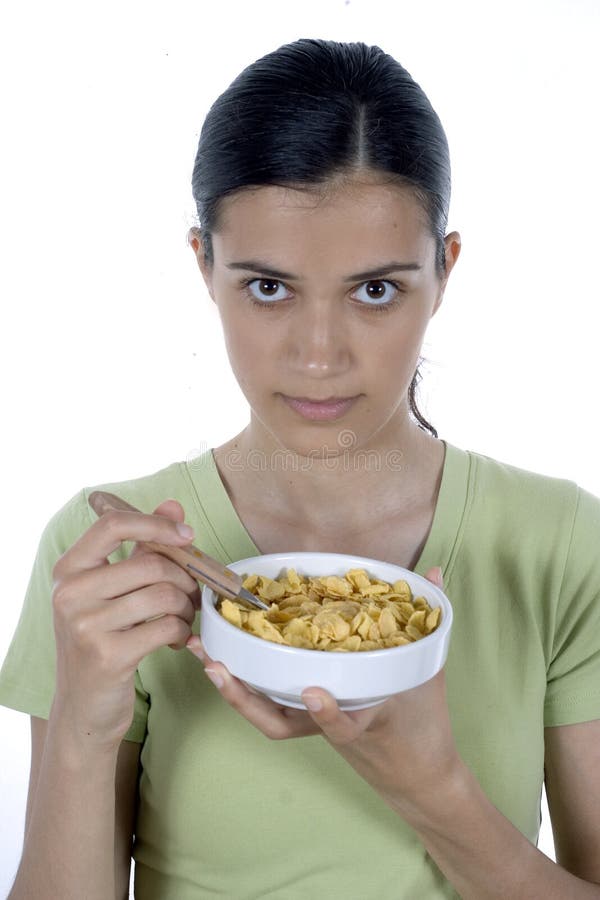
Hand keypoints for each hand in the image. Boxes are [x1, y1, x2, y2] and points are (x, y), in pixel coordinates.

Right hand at [50, 499, 200, 749]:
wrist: (84, 705)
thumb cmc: (103, 638)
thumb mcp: (112, 590)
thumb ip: (142, 546)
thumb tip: (174, 505)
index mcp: (69, 569)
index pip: (112, 524)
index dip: (155, 524)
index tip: (186, 536)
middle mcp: (70, 593)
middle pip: (151, 564)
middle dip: (184, 578)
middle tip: (191, 594)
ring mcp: (85, 625)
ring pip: (163, 595)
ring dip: (186, 607)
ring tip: (183, 617)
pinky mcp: (107, 655)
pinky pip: (167, 626)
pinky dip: (182, 632)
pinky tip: (178, 640)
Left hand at [187, 566, 460, 816]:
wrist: (417, 772)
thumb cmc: (423, 722)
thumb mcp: (430, 670)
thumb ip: (430, 620)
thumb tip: (432, 572)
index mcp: (366, 721)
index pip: (344, 725)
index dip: (329, 713)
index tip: (314, 693)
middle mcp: (330, 725)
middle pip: (279, 724)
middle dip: (243, 698)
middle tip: (214, 664)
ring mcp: (313, 724)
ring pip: (265, 715)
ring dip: (231, 687)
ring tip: (202, 650)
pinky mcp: (304, 717)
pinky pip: (267, 703)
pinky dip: (243, 682)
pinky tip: (222, 654)